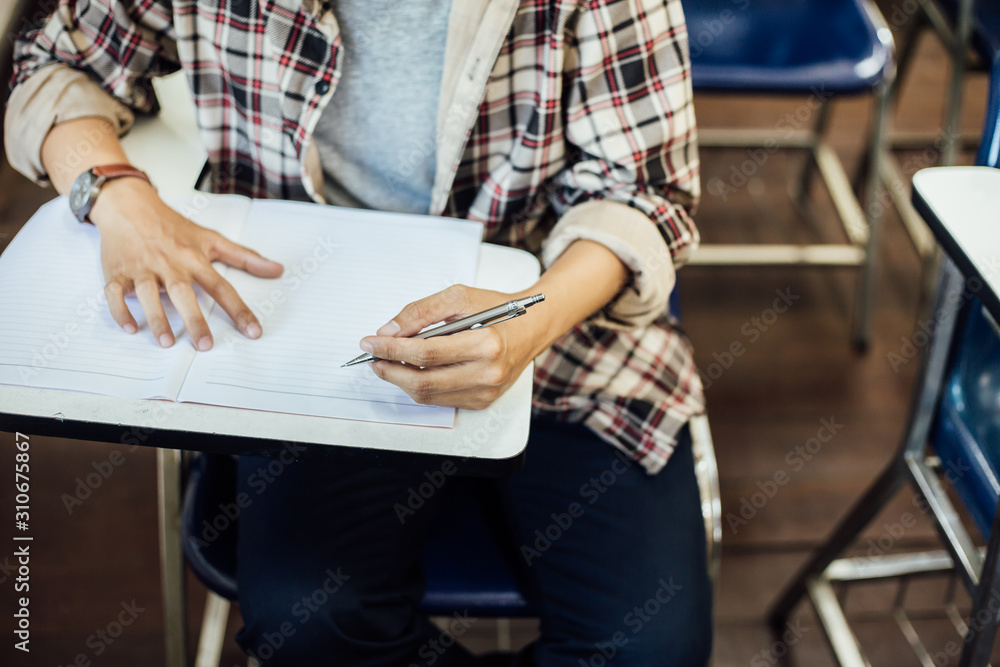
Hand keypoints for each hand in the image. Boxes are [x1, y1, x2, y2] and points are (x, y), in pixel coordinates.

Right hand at [90, 178, 283, 348]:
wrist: (129, 205)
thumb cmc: (173, 227)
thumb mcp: (211, 238)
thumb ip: (245, 257)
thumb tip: (277, 269)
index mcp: (194, 259)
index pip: (222, 287)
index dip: (239, 310)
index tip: (253, 331)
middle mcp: (169, 264)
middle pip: (183, 293)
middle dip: (194, 320)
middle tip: (204, 345)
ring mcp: (142, 268)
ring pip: (148, 294)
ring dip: (156, 318)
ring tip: (167, 342)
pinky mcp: (117, 272)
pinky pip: (115, 293)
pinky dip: (120, 310)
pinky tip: (130, 328)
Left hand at [359, 285, 547, 409]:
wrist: (531, 328)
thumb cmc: (496, 309)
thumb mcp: (460, 297)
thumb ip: (421, 312)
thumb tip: (388, 332)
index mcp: (486, 345)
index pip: (426, 354)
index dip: (392, 349)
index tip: (370, 342)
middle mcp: (488, 374)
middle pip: (424, 382)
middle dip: (389, 369)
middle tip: (372, 357)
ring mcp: (486, 392)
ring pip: (428, 396)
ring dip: (400, 380)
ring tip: (386, 363)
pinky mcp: (482, 401)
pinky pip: (440, 400)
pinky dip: (420, 386)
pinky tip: (411, 371)